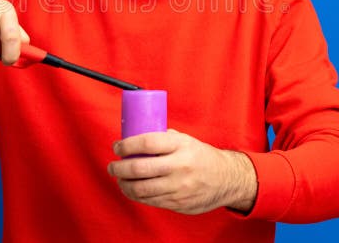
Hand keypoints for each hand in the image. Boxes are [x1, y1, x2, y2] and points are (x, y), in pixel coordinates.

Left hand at [107, 129, 257, 214]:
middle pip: (139, 168)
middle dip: (119, 168)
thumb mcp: (185, 140)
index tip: (117, 146)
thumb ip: (163, 138)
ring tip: (118, 178)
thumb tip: (136, 134)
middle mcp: (179, 166)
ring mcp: (178, 187)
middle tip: (112, 165)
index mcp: (180, 146)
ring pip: (141, 189)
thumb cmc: (200, 156)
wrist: (226, 179)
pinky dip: (135, 195)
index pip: (147, 143)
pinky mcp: (178, 203)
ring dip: (123, 184)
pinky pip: (150, 201)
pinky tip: (131, 189)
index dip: (126, 145)